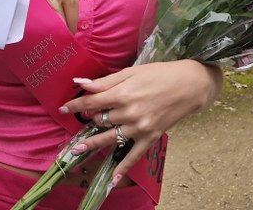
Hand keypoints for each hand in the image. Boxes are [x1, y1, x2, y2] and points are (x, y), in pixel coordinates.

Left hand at [58, 60, 221, 181]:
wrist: (189, 86)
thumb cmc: (159, 74)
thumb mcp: (131, 72)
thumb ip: (105, 81)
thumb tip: (81, 83)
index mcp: (122, 94)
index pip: (91, 102)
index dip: (75, 105)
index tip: (63, 107)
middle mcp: (128, 113)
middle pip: (100, 119)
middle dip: (89, 119)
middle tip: (83, 118)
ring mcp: (139, 128)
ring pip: (110, 138)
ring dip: (93, 144)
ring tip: (77, 149)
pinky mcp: (150, 137)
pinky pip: (134, 155)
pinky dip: (123, 168)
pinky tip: (112, 180)